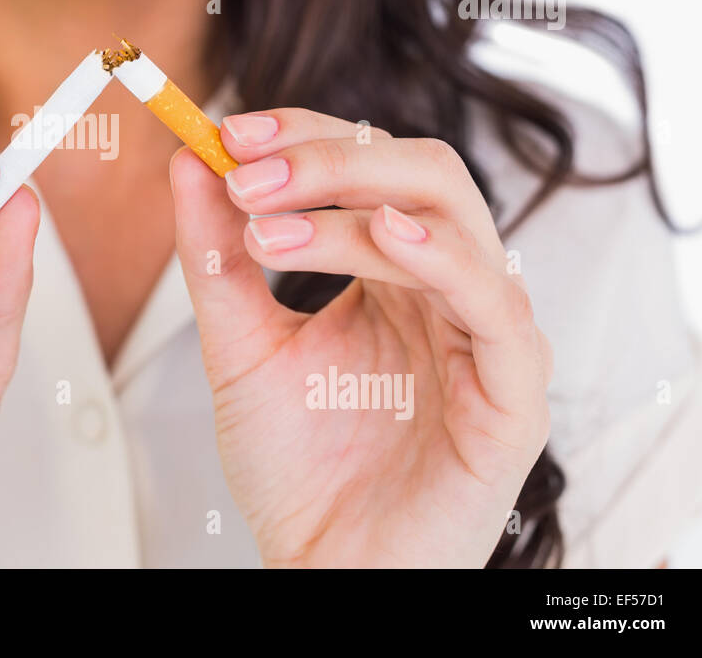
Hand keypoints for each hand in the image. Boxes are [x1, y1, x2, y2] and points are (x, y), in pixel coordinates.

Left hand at [169, 108, 552, 566]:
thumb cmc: (298, 467)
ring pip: (451, 221)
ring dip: (354, 204)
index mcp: (391, 270)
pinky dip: (445, 260)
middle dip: (328, 158)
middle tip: (247, 173)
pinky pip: (498, 307)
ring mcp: (485, 337)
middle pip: (418, 171)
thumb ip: (216, 256)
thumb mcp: (239, 344)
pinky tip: (387, 239)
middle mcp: (445, 289)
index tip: (229, 131)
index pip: (366, 163)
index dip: (303, 135)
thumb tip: (188, 160)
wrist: (323, 569)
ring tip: (267, 226)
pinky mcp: (512, 396)